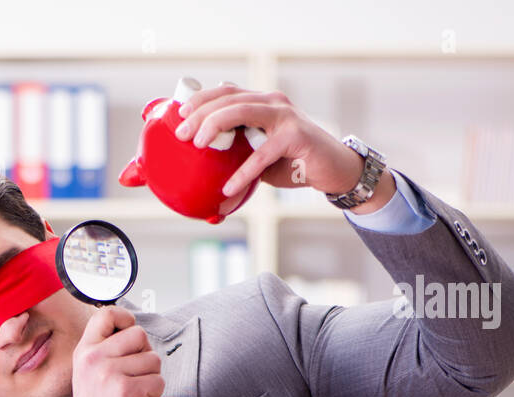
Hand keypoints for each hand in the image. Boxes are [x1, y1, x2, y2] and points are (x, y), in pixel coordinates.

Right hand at [61, 307, 163, 396]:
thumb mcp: (88, 374)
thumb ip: (106, 350)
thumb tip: (134, 330)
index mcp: (84, 352)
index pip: (106, 314)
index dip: (126, 318)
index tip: (130, 330)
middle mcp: (94, 359)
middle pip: (139, 334)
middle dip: (144, 355)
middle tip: (132, 375)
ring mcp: (110, 375)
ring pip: (153, 360)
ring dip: (150, 379)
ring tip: (130, 394)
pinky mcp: (128, 392)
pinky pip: (158, 381)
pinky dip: (153, 395)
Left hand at [173, 82, 395, 211]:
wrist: (333, 170)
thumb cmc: (293, 162)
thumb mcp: (259, 153)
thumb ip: (237, 150)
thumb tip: (202, 167)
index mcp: (262, 102)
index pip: (227, 91)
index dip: (202, 99)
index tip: (180, 114)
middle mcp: (273, 103)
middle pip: (229, 99)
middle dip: (201, 113)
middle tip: (183, 133)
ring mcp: (285, 116)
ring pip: (242, 112)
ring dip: (216, 126)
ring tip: (199, 145)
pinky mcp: (296, 136)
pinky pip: (263, 153)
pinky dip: (243, 171)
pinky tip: (229, 187)